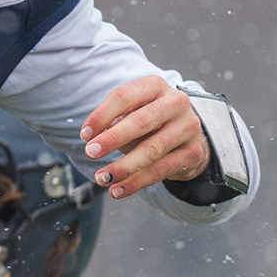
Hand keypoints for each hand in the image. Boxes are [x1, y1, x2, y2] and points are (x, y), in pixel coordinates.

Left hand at [78, 75, 209, 198]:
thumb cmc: (150, 120)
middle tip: (90, 153)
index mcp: (155, 86)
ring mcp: (188, 127)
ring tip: (101, 178)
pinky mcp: (193, 153)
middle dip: (112, 139)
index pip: (124, 96)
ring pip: (151, 149)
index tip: (84, 135)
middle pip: (141, 121)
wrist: (188, 135)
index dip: (101, 116)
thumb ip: (115, 120)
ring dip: (123, 167)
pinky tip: (118, 190)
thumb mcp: (132, 112)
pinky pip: (160, 170)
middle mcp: (176, 103)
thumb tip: (94, 139)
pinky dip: (136, 183)